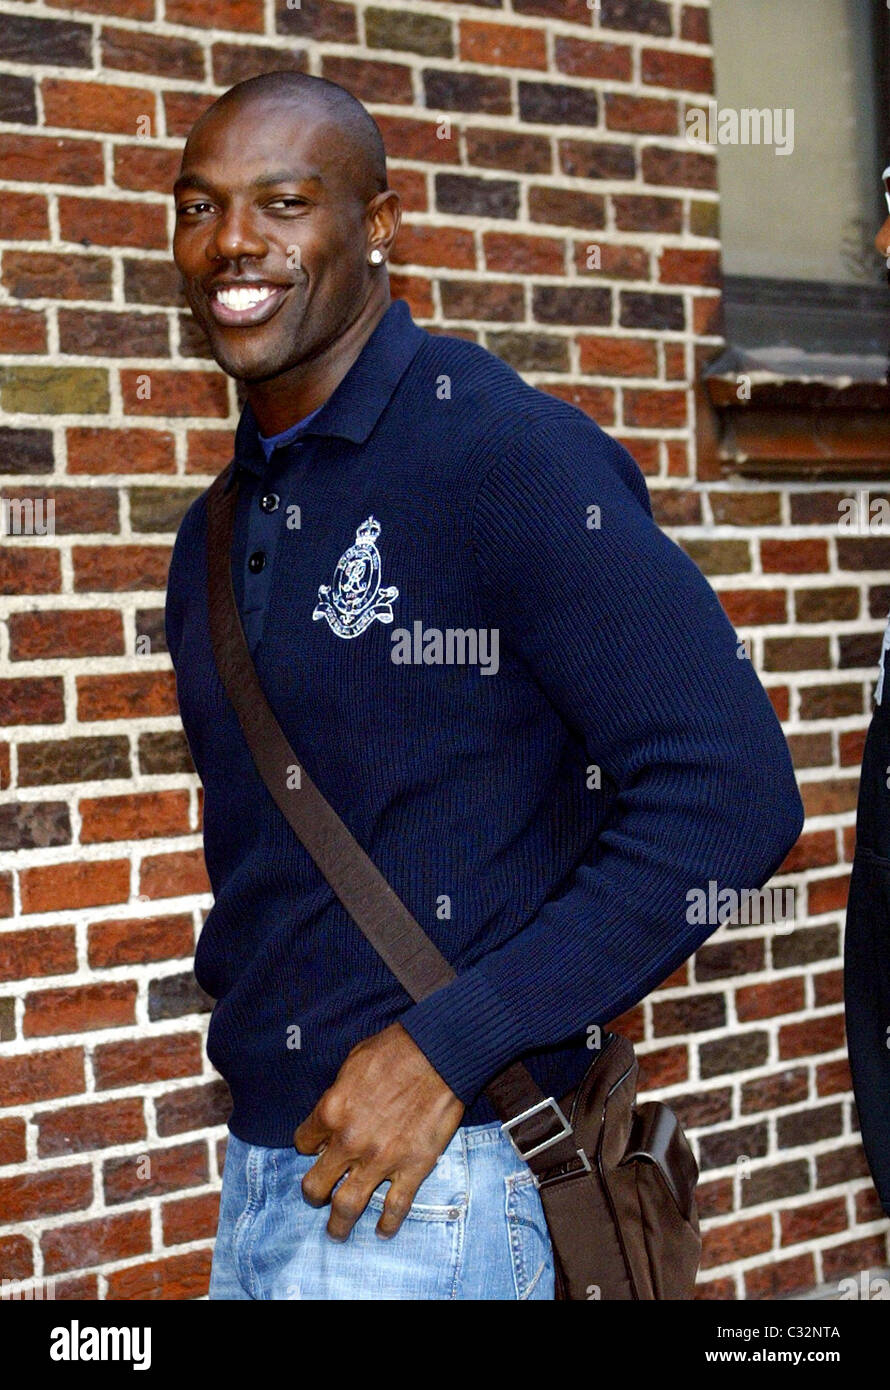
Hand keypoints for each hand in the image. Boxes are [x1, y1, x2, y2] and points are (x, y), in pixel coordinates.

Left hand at [293, 1022, 463, 1241]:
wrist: (439, 1053)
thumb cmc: (395, 1050)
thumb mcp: (352, 1064)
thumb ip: (337, 1096)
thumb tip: (332, 1117)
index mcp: (331, 1112)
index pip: (303, 1143)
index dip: (308, 1146)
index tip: (317, 1149)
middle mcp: (350, 1142)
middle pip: (316, 1185)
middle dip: (314, 1195)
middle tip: (318, 1198)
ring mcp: (381, 1159)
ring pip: (348, 1207)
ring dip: (339, 1225)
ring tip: (337, 1233)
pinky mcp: (413, 1168)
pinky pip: (396, 1208)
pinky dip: (387, 1224)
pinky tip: (382, 1231)